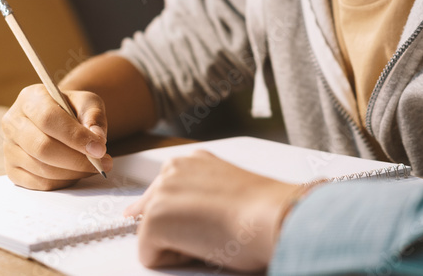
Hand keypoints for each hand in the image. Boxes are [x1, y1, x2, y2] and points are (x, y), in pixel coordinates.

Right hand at [2, 84, 112, 189]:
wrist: (59, 120)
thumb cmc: (73, 109)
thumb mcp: (88, 103)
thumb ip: (94, 117)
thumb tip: (97, 138)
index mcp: (30, 98)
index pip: (48, 119)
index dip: (75, 136)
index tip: (99, 149)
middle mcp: (12, 122)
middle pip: (42, 147)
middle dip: (76, 160)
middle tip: (102, 163)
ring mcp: (8, 148)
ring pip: (41, 169)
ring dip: (73, 172)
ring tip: (94, 167)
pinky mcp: (12, 170)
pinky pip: (39, 184)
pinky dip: (63, 182)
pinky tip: (77, 173)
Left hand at [124, 151, 301, 272]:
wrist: (272, 215)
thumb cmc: (262, 209)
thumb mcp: (228, 190)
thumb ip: (201, 194)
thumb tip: (180, 212)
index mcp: (193, 161)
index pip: (167, 195)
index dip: (181, 218)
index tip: (196, 223)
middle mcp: (172, 169)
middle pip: (155, 214)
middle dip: (176, 229)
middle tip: (211, 232)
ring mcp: (160, 193)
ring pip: (155, 235)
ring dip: (179, 244)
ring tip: (213, 236)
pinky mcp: (154, 220)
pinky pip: (150, 256)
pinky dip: (174, 261)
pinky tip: (203, 247)